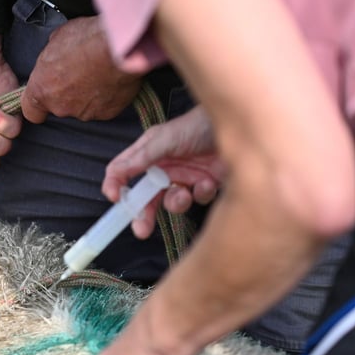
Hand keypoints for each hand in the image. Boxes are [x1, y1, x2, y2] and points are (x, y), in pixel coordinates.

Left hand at [21, 15, 142, 123]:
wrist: (119, 47)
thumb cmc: (86, 39)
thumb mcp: (57, 38)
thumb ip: (52, 54)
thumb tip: (57, 53)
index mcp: (42, 89)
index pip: (31, 111)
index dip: (38, 104)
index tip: (44, 94)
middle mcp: (60, 106)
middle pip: (59, 106)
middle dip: (67, 92)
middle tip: (79, 71)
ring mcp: (84, 112)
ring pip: (82, 107)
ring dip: (87, 94)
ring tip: (98, 73)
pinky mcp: (107, 113)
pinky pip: (103, 107)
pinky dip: (106, 97)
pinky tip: (110, 78)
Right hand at [103, 106, 226, 238]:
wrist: (239, 126)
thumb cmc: (199, 124)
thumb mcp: (166, 138)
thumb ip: (142, 157)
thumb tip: (116, 173)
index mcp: (148, 153)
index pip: (123, 172)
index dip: (116, 186)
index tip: (115, 199)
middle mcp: (164, 167)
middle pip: (146, 196)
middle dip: (143, 214)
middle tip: (141, 230)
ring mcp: (184, 177)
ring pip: (171, 202)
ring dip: (176, 202)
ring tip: (184, 195)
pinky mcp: (204, 185)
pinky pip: (197, 199)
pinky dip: (201, 193)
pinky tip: (208, 181)